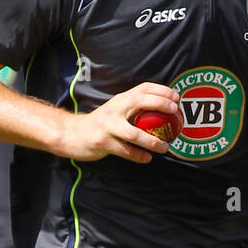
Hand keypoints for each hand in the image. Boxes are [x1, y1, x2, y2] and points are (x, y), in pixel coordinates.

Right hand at [61, 83, 181, 163]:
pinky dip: (138, 156)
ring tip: (165, 147)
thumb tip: (160, 111)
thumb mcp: (115, 110)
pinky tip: (147, 158)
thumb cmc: (100, 124)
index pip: (142, 88)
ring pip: (134, 133)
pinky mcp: (103, 142)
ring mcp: (108, 126)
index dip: (161, 90)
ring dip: (152, 141)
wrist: (72, 134)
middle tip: (175, 113)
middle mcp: (114, 109)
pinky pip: (125, 151)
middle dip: (160, 104)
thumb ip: (132, 108)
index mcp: (120, 100)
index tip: (176, 97)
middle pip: (139, 102)